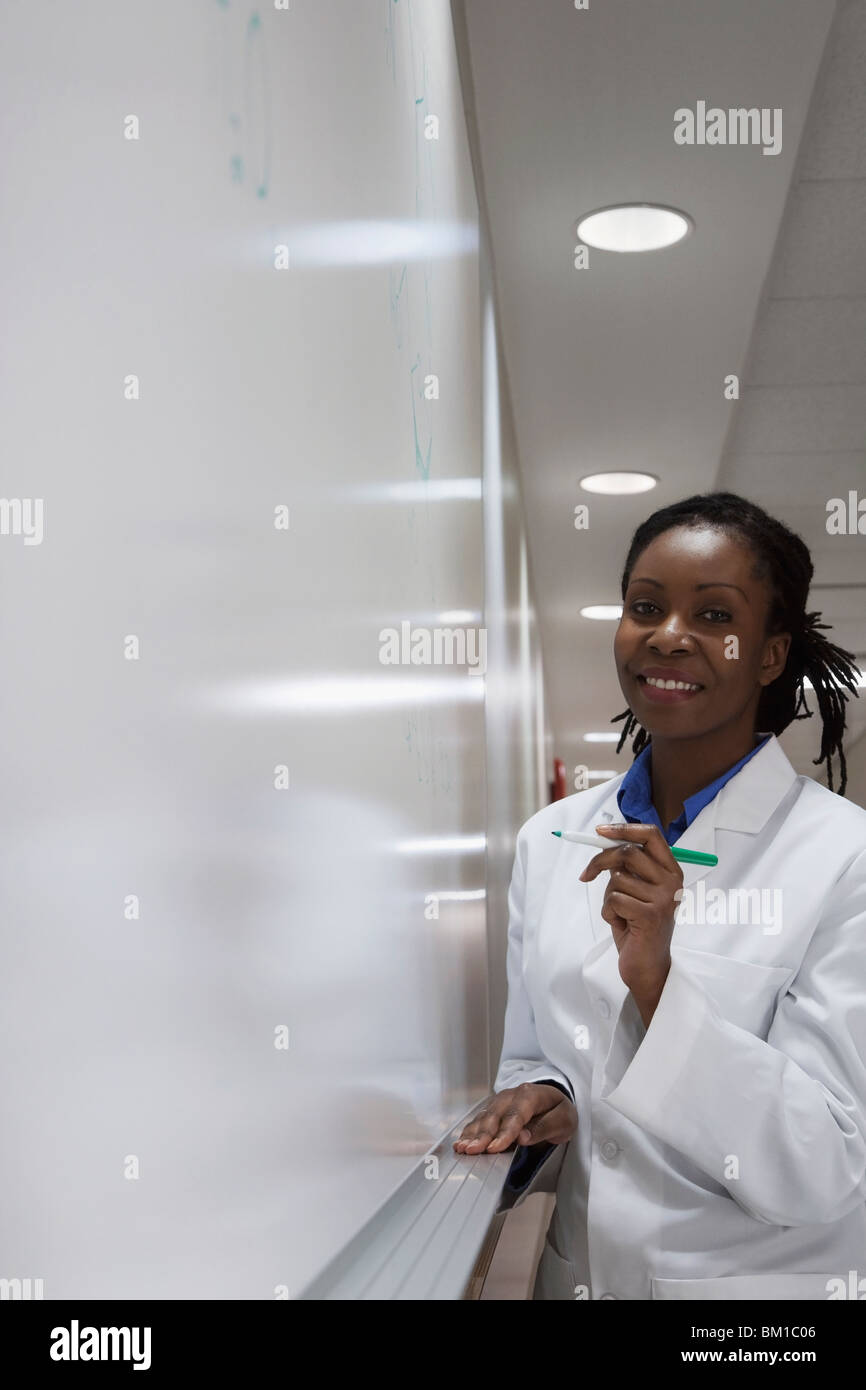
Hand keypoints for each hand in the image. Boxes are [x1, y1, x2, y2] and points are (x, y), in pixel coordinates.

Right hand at [452, 1082, 576, 1153]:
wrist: (554, 1100)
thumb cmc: (559, 1111)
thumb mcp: (563, 1120)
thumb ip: (544, 1127)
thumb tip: (523, 1138)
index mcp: (530, 1095)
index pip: (516, 1115)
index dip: (504, 1133)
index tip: (494, 1149)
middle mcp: (511, 1095)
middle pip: (495, 1115)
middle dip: (483, 1135)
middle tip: (472, 1150)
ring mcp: (500, 1101)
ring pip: (484, 1117)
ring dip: (472, 1134)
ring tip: (462, 1148)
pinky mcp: (493, 1110)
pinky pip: (479, 1120)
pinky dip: (469, 1132)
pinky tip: (461, 1142)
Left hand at [579, 823, 681, 1020]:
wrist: (647, 967)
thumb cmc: (637, 927)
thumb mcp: (635, 891)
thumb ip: (627, 867)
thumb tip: (602, 840)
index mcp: (671, 871)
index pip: (651, 835)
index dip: (623, 829)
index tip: (599, 832)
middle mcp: (672, 881)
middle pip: (628, 853)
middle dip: (600, 862)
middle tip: (586, 875)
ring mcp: (664, 898)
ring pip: (617, 879)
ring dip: (608, 897)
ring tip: (621, 914)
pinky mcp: (650, 915)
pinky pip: (614, 900)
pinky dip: (609, 912)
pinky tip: (622, 925)